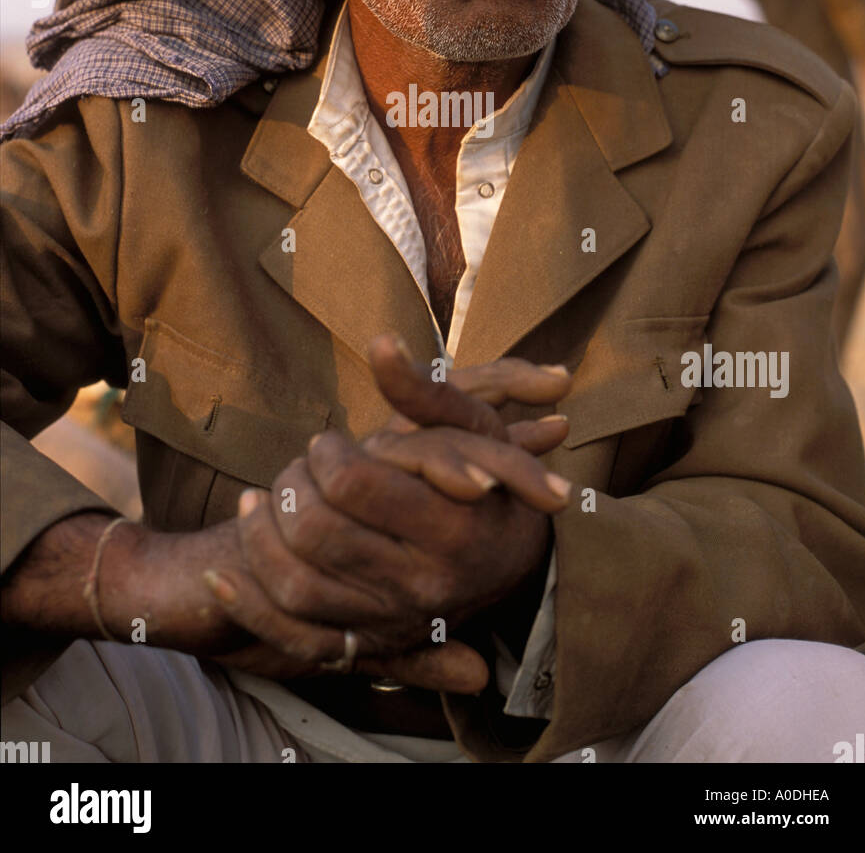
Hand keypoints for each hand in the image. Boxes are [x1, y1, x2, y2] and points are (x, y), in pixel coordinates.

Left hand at [203, 337, 573, 688]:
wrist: (518, 564)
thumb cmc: (493, 481)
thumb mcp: (474, 430)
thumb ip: (423, 390)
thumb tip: (380, 342)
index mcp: (453, 530)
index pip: (352, 485)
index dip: (327, 454)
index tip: (330, 444)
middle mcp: (421, 587)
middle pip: (317, 532)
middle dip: (294, 486)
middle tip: (301, 469)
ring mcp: (390, 623)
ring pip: (295, 586)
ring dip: (261, 536)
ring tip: (262, 501)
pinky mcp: (364, 648)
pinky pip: (290, 638)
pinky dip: (247, 607)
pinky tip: (220, 575)